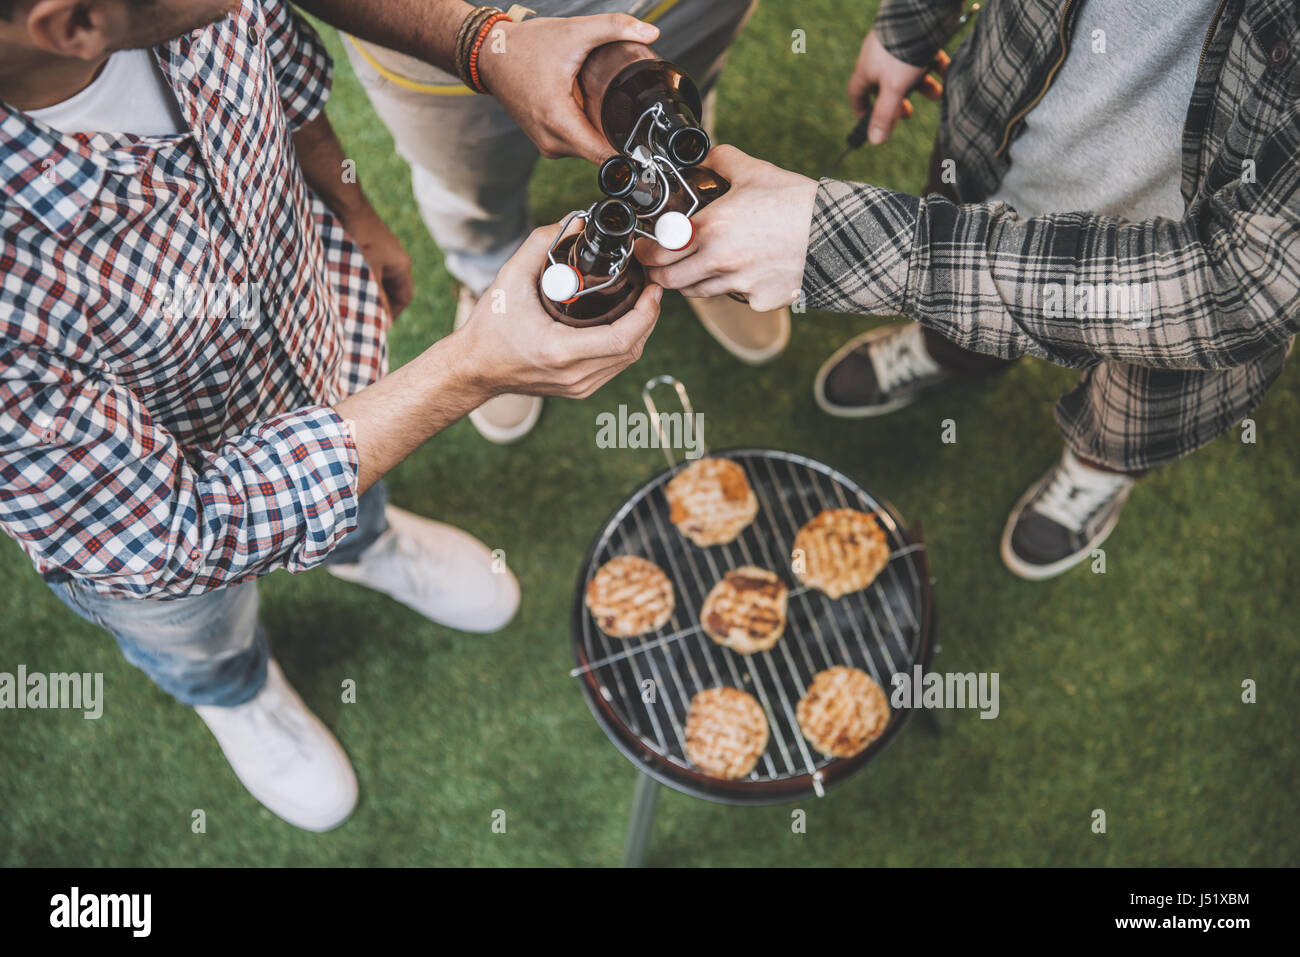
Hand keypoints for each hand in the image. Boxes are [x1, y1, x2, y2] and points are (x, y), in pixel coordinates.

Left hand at [343, 205, 414, 317]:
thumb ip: (376, 299)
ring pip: (375, 280)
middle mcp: (394, 258)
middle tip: (360, 316)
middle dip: (377, 303)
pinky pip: (365, 269)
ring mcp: (379, 251)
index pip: (404, 297)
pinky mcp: (365, 245)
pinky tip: (342, 283)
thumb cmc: (358, 238)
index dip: (392, 313)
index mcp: (401, 265)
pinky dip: (357, 279)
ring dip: (364, 291)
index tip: (376, 324)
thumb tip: (382, 324)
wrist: (342, 204)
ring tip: (349, 302)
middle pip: (390, 290)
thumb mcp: (368, 274)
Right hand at [457, 222, 661, 398]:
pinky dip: (625, 345)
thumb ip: (542, 243)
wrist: (474, 368)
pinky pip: (614, 368)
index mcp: (560, 351)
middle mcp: (574, 375)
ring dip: (640, 332)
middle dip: (649, 317)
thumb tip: (575, 221)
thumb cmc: (490, 327)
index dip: (647, 312)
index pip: (622, 337)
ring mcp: (579, 387)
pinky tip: (624, 323)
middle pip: (632, 348)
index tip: (653, 288)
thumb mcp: (511, 278)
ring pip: (627, 360)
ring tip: (641, 302)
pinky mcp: (579, 390)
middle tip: (651, 289)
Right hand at [477, 14, 659, 162]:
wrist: (490, 55)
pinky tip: (593, 110)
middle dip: (620, 138)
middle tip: (637, 115)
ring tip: (613, 108)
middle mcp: (551, 141)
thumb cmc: (527, 46)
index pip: (603, 155)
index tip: (650, 149)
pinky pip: (577, 145)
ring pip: (589, 151)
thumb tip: (652, 32)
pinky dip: (588, 131)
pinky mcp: (545, 142)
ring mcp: (546, 145)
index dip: (630, 155)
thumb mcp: (574, 32)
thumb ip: (615, 27)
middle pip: (600, 153)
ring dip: (603, 134)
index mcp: (558, 120)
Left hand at [638, 146, 818, 312]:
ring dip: (691, 282)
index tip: (645, 249)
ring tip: (697, 266)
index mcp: (711, 227)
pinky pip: (734, 298)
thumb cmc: (798, 202)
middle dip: (659, 274)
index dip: (645, 253)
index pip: (658, 251)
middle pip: (669, 281)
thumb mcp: (756, 171)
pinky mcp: (760, 301)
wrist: (837, 233)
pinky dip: (731, 288)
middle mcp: (720, 260)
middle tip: (660, 265)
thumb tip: (706, 156)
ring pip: (697, 293)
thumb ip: (723, 161)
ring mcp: (740, 284)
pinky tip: (741, 271)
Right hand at [848, 30, 946, 144]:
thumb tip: (875, 140)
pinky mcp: (916, 36)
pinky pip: (924, 55)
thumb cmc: (903, 51)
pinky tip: (947, 72)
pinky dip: (935, 65)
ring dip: (922, 85)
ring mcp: (897, 45)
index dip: (863, 111)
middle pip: (884, 85)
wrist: (921, 10)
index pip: (857, 94)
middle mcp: (879, 56)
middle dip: (898, 102)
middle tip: (909, 114)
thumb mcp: (894, 88)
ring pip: (907, 71)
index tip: (872, 125)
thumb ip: (885, 114)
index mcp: (867, 68)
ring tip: (938, 94)